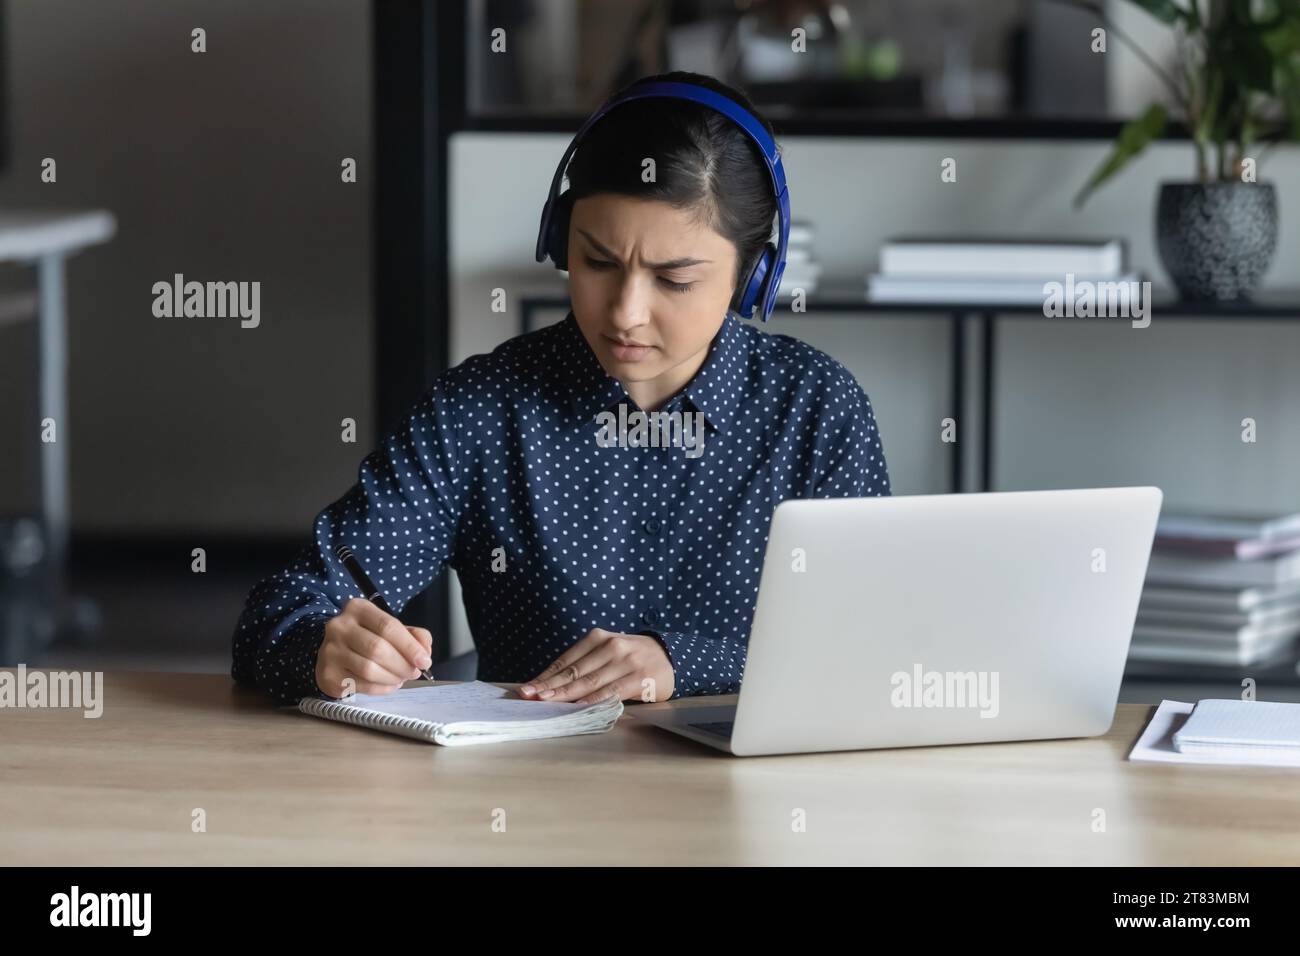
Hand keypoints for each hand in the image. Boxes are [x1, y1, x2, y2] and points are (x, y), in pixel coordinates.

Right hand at [315, 598, 433, 696]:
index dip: (410, 646)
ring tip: (402, 678)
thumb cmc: (367, 637)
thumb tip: (424, 653)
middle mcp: (340, 627)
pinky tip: (389, 684)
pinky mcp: (328, 674)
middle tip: (414, 672)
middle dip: (403, 664)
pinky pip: (362, 685)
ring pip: (369, 669)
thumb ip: (414, 635)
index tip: (424, 660)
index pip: (388, 626)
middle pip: (378, 649)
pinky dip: (382, 688)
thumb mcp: (389, 627)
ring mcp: (331, 651)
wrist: (333, 652)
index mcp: (358, 609)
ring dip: (393, 678)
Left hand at [517, 628, 674, 704]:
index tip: (527, 688)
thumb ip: (585, 664)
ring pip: (589, 681)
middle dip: (549, 686)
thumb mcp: (608, 652)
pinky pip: (610, 691)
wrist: (671, 657)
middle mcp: (610, 646)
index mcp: (598, 638)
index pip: (566, 660)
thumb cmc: (632, 658)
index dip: (545, 675)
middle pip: (574, 671)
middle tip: (528, 696)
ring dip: (565, 694)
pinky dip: (592, 700)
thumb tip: (552, 685)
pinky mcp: (638, 678)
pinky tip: (577, 707)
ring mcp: (625, 662)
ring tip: (546, 702)